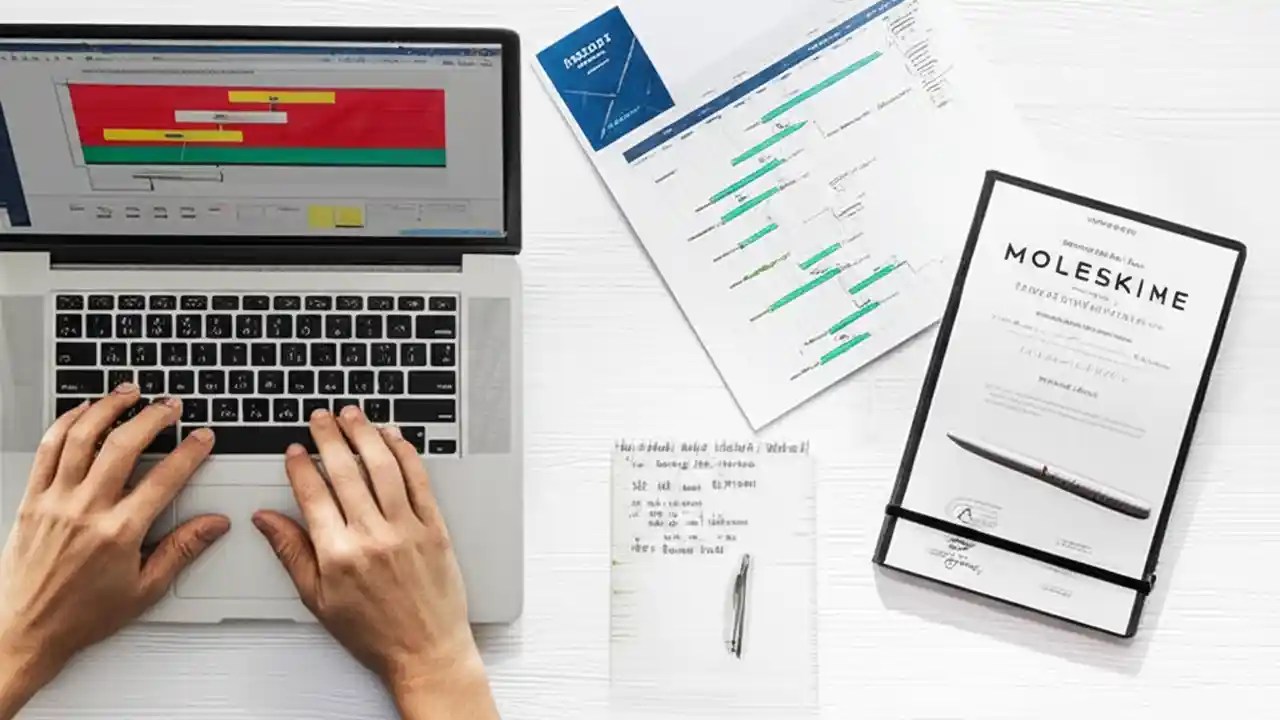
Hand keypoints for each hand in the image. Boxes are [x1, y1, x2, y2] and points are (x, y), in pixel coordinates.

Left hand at [0, 386, 228, 718]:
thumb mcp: (144, 590)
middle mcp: (85, 511)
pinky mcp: (31, 500)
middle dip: (153, 418)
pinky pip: (48, 450)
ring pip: (83, 438)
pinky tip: (83, 411)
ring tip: (128, 392)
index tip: (202, 438)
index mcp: (118, 534)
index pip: (164, 479)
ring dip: (109, 408)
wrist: (24, 630)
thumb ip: (182, 550)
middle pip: (123, 446)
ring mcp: (55, 501)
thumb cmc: (80, 616)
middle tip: (170, 406)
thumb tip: (214, 525)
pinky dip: (66, 423)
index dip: (189, 452)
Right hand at [252, 407, 496, 719]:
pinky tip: (394, 438)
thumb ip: (291, 552)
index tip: (294, 449)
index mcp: (338, 555)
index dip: (301, 465)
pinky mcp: (435, 528)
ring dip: (366, 435)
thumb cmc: (373, 632)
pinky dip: (406, 454)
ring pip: (383, 467)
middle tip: (320, 417)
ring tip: (353, 416)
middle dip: (329, 437)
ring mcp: (406, 529)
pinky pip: (419, 481)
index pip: (313, 494)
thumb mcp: (317, 599)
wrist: (425, 651)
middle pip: (346, 472)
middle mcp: (372, 537)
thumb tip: (265, 519)